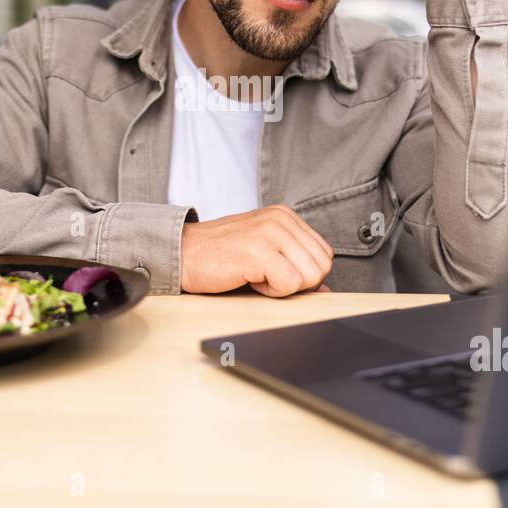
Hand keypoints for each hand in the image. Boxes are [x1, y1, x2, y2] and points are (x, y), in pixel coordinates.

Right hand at [180, 205, 333, 297]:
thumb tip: (326, 289)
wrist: (182, 254)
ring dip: (283, 286)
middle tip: (266, 276)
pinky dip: (271, 291)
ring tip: (256, 275)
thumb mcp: (264, 253)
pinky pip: (290, 284)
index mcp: (285, 216)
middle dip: (298, 282)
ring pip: (311, 276)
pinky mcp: (258, 250)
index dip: (304, 274)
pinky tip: (249, 279)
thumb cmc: (219, 255)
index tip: (275, 271)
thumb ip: (295, 264)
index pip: (324, 254)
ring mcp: (270, 232)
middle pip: (322, 266)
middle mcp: (281, 219)